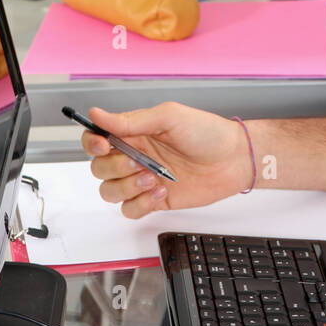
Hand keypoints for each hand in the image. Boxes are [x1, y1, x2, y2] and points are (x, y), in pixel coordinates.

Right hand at [83, 103, 252, 217]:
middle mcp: (134, 156)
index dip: (92, 143)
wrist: (233, 159)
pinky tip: (161, 191)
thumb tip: (96, 114)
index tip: (104, 145)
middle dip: (115, 168)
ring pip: (109, 191)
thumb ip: (131, 120)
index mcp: (134, 133)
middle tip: (140, 162)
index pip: (96, 139)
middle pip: (99, 168)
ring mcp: (142, 179)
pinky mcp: (154, 200)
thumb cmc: (207, 132)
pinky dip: (140, 204)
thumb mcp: (169, 117)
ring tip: (154, 177)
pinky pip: (129, 210)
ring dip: (127, 187)